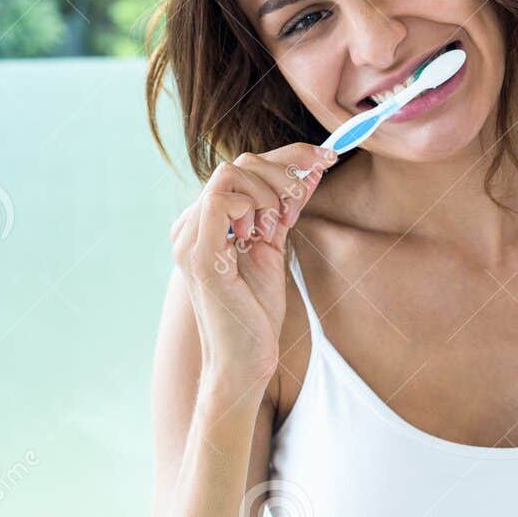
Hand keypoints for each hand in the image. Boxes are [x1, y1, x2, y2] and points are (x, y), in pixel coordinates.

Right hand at [169, 143, 334, 396]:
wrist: (245, 361)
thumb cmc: (255, 311)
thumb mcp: (273, 248)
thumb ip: (284, 209)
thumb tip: (312, 169)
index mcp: (206, 221)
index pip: (244, 166)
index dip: (289, 155)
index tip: (327, 157)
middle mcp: (191, 224)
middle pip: (240, 162)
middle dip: (285, 175)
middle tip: (298, 208)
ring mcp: (189, 238)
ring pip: (231, 173)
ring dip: (269, 193)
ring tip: (277, 228)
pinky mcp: (199, 256)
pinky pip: (219, 201)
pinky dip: (252, 208)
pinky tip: (260, 237)